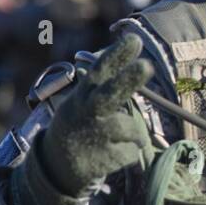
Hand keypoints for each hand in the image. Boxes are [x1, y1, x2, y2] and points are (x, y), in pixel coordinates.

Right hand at [11, 34, 152, 204]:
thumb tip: (140, 66)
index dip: (116, 56)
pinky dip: (127, 152)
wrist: (58, 165)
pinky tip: (108, 153)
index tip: (134, 39)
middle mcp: (87, 113)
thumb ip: (107, 87)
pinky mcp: (103, 159)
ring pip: (133, 130)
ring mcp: (94, 137)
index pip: (100, 72)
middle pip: (109, 95)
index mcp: (84, 96)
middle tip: (146, 66)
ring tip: (111, 138)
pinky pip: (132, 152)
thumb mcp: (86, 102)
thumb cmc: (82, 124)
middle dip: (128, 80)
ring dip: (132, 135)